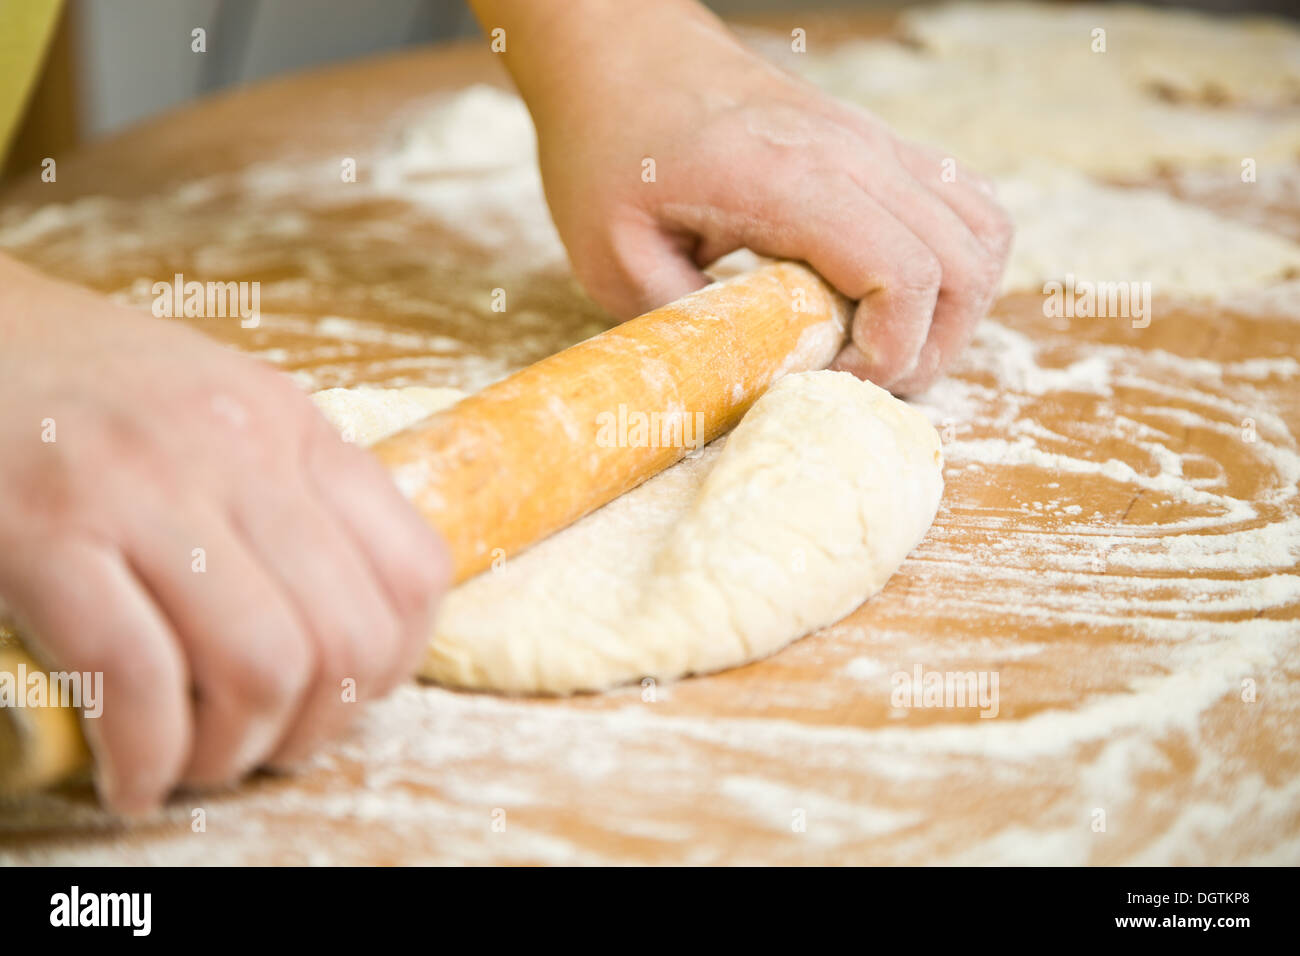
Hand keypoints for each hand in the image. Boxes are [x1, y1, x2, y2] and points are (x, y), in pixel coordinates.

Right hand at [0, 257, 449, 811]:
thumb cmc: (83, 386)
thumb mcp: (219, 407)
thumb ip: (287, 488)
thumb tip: (344, 609)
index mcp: (292, 425)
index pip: (416, 571)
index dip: (392, 669)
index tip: (341, 700)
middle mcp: (240, 448)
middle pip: (348, 637)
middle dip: (314, 729)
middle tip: (260, 746)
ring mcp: (146, 485)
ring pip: (262, 664)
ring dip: (233, 750)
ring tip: (193, 763)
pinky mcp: (47, 526)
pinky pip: (136, 675)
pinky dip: (145, 753)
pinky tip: (129, 776)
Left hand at [478, 0, 1012, 393]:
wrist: (624, 53)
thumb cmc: (610, 148)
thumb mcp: (614, 257)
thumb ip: (687, 327)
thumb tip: (752, 387)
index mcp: (787, 179)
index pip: (903, 274)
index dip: (889, 353)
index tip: (833, 381)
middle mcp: (852, 151)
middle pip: (961, 264)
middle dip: (928, 348)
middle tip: (863, 379)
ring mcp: (874, 140)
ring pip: (982, 233)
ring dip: (954, 309)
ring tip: (888, 347)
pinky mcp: (878, 144)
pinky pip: (963, 205)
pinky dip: (955, 264)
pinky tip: (896, 297)